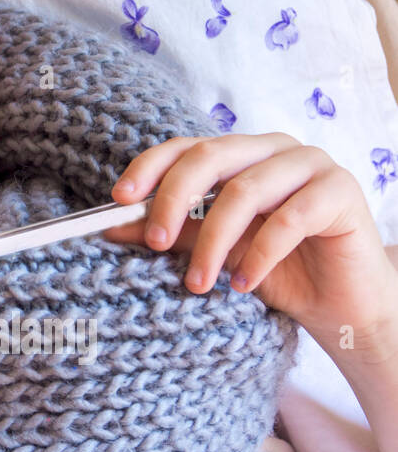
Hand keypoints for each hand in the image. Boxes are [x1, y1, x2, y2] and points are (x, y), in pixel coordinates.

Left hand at [101, 132, 397, 341]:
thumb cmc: (274, 271)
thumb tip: (109, 229)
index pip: (185, 147)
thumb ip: (170, 234)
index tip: (119, 199)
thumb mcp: (213, 250)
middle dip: (173, 200)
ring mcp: (311, 165)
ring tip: (197, 282)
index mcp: (240, 153)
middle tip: (152, 241)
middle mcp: (273, 149)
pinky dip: (259, 255)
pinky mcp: (341, 192)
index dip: (150, 168)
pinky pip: (289, 219)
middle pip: (209, 157)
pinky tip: (242, 283)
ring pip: (244, 191)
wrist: (340, 305)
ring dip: (213, 241)